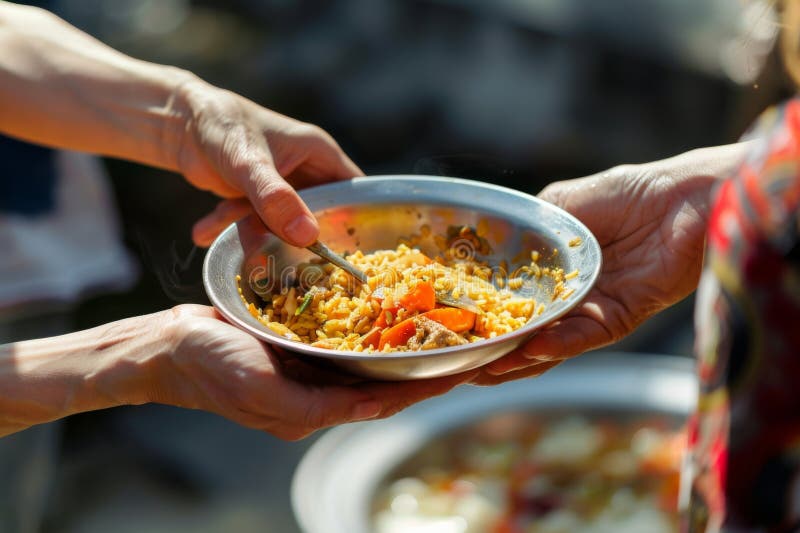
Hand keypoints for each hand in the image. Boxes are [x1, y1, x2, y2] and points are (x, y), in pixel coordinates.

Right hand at [156, 305, 475, 439]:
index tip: (464, 371)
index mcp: (313, 411)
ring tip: (441, 331)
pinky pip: (345, 340)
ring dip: (404, 347)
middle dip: (424, 367)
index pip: (384, 400)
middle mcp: (318, 393)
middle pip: (384, 383)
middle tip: (465, 348)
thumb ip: (319, 405)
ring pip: (369, 361)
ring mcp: (309, 370)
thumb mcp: (263, 389)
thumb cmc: (211, 367)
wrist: (170, 345)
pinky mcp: (299, 347)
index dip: (426, 387)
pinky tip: (392, 315)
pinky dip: (373, 330)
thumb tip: (373, 408)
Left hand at [173, 80, 361, 246]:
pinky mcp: (257, 197)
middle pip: (319, 215)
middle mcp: (307, 170)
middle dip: (299, 239)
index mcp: (320, 154)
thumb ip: (277, 200)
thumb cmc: (223, 127)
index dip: (356, 223)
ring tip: (233, 245)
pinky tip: (204, 232)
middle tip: (284, 262)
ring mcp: (282, 185)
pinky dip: (230, 228)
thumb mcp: (251, 164)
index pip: (354, 193)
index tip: (347, 255)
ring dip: (255, 235)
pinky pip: (253, 221)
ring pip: (282, 223)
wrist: (179, 121)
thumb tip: (307, 237)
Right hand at [472, 143, 750, 384]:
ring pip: (553, 341)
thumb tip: (487, 242)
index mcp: (555, 270)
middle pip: (527, 329)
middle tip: (460, 366)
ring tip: (487, 368)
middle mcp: (571, 295)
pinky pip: (588, 334)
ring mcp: (595, 309)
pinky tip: (535, 346)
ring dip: (521, 356)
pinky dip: (562, 341)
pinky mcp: (623, 316)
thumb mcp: (562, 204)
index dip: (484, 313)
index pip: (512, 298)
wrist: (685, 196)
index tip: (450, 328)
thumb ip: (529, 227)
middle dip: (496, 350)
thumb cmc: (628, 192)